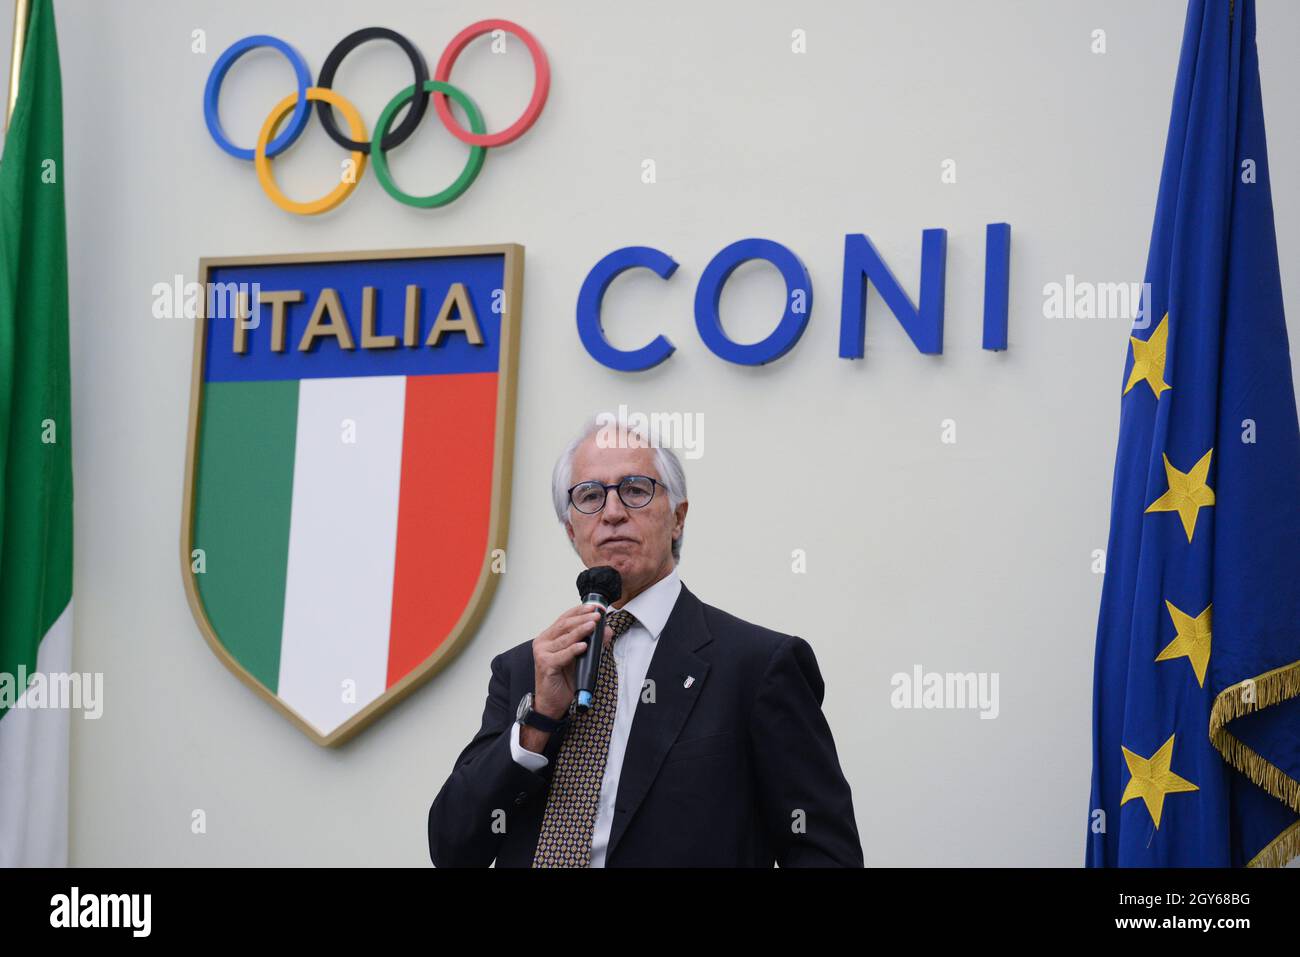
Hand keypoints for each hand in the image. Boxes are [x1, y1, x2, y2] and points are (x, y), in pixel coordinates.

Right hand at [531, 604, 609, 719]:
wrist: (551, 703)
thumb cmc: (562, 680)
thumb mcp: (580, 659)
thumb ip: (591, 644)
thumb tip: (607, 631)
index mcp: (549, 637)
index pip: (564, 619)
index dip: (579, 611)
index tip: (594, 606)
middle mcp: (543, 642)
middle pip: (564, 625)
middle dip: (582, 618)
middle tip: (597, 614)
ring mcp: (542, 653)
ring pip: (564, 638)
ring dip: (580, 630)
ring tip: (593, 625)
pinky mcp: (545, 665)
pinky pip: (562, 655)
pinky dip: (573, 650)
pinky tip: (584, 646)